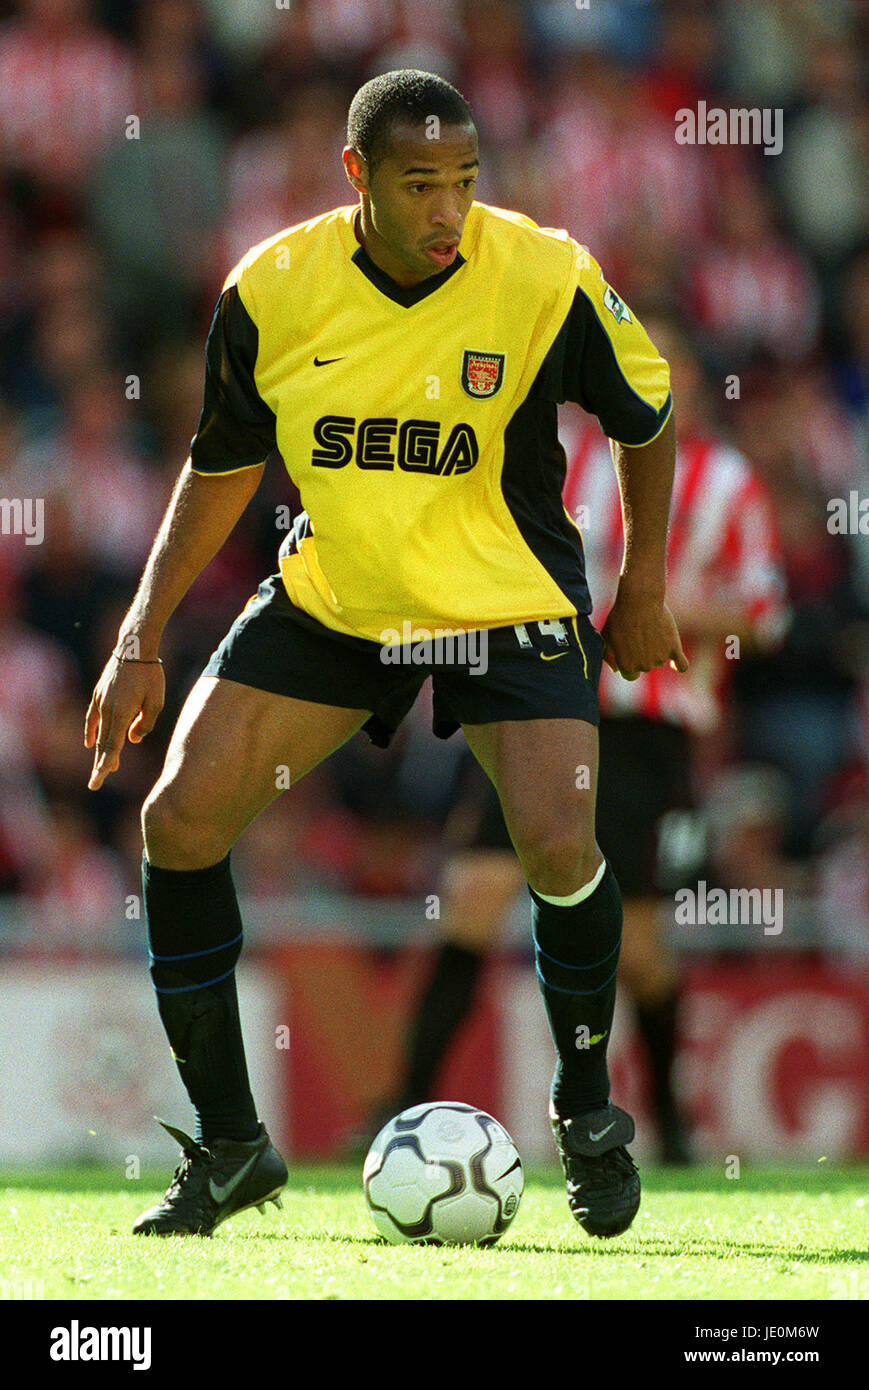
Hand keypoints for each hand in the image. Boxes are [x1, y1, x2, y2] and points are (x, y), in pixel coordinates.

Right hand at [84, 655, 164, 789]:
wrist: (134, 648)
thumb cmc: (150, 675)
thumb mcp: (156, 701)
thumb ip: (145, 724)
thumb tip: (132, 739)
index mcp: (122, 713)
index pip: (112, 745)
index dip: (105, 764)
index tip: (99, 779)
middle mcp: (107, 709)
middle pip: (103, 743)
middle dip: (101, 764)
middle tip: (96, 783)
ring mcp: (101, 701)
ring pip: (99, 732)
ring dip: (101, 750)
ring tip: (103, 767)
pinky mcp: (99, 694)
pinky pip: (92, 718)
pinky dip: (91, 732)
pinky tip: (89, 743)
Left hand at [600, 588, 688, 680]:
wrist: (639, 600)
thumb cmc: (620, 617)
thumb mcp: (606, 636)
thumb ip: (608, 656)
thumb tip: (616, 670)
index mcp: (626, 667)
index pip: (630, 675)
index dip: (629, 661)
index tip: (629, 648)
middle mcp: (644, 666)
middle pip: (645, 666)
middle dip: (642, 653)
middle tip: (639, 633)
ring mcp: (660, 658)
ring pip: (660, 660)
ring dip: (656, 649)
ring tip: (649, 629)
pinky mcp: (674, 648)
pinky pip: (682, 666)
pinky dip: (678, 666)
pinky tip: (675, 663)